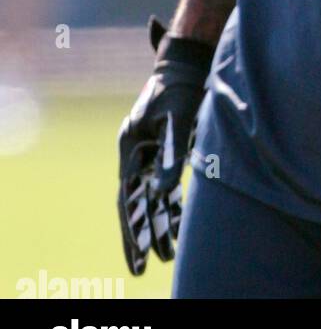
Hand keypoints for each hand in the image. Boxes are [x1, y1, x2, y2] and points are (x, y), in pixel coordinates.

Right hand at [116, 18, 213, 275]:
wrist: (186, 62)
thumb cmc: (182, 86)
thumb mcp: (178, 118)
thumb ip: (171, 152)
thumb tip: (164, 189)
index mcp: (130, 144)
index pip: (126, 196)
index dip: (131, 226)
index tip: (137, 252)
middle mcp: (135, 152)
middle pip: (134, 202)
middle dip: (139, 234)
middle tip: (142, 267)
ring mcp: (147, 153)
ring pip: (148, 197)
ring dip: (156, 224)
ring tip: (165, 256)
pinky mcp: (163, 151)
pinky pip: (164, 185)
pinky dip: (169, 205)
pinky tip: (178, 225)